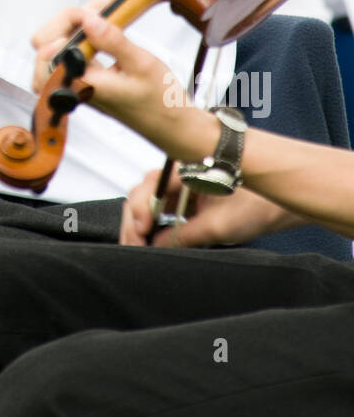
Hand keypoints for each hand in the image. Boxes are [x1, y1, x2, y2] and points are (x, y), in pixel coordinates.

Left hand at [33, 0, 184, 146]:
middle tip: (98, 9)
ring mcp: (76, 83)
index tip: (92, 13)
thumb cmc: (160, 102)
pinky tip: (102, 23)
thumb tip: (88, 19)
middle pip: (44, 44)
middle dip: (68, 20)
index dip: (66, 24)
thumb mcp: (141, 64)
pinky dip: (84, 33)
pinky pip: (71, 50)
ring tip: (104, 9)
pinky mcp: (84, 78)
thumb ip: (112, 41)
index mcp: (79, 86)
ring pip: (57, 44)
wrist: (171, 125)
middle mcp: (71, 86)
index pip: (48, 50)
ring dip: (76, 24)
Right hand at [121, 166, 296, 247]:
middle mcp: (180, 173)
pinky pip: (166, 208)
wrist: (283, 202)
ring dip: (142, 223)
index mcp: (184, 170)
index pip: (147, 189)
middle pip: (143, 194)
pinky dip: (157, 224)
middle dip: (134, 221)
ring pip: (151, 202)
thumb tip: (156, 247)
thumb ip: (182, 236)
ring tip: (139, 246)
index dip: (139, 212)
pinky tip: (155, 239)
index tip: (140, 234)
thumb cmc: (259, 203)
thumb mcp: (218, 226)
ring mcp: (185, 185)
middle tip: (133, 246)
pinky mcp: (191, 197)